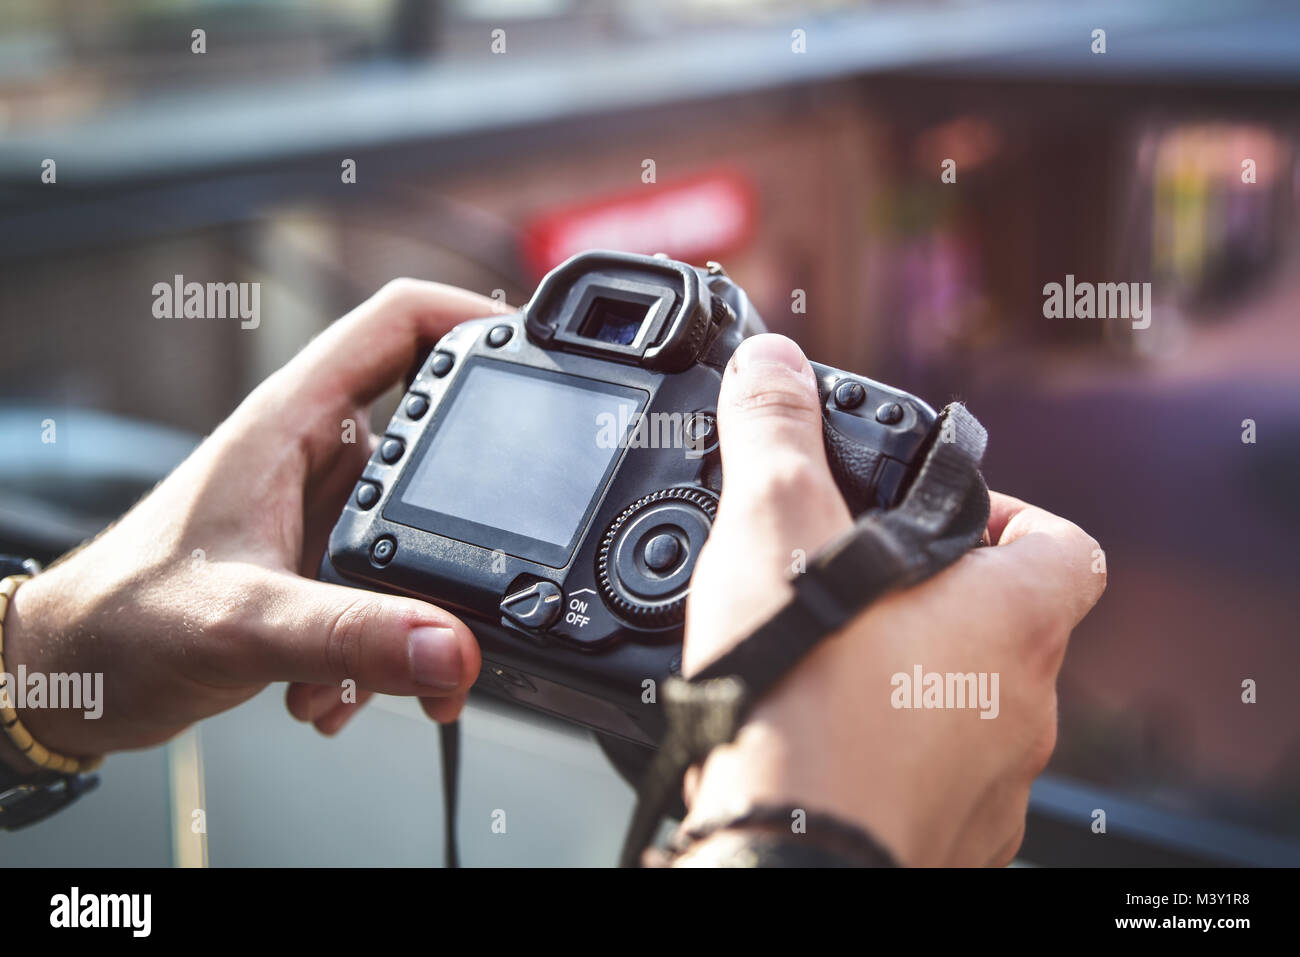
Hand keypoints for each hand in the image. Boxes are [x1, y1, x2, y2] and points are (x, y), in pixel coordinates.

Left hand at [2, 280, 509, 767]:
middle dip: (475, 500)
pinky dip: (391, 641)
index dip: (474, 316)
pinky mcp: (319, 561)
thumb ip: (351, 637)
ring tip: (396, 670)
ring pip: (420, 522)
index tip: (540, 349)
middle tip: (502, 556)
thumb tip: (452, 649)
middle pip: (435, 425)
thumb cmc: (121, 621)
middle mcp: (314, 453)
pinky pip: (393, 583)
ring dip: (423, 603)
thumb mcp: (244, 623)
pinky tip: (347, 691)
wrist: (73, 676)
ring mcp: (320, 507)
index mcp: (294, 421)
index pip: (400, 322)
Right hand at [679, 334, 1104, 865]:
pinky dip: (888, 753)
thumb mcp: (775, 530)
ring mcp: (988, 786)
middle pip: (1005, 631)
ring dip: (910, 679)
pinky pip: (930, 779)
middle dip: (933, 601)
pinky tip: (819, 738)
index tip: (943, 515)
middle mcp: (1020, 710)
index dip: (1011, 516)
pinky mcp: (941, 841)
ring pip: (966, 711)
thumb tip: (771, 364)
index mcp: (1008, 623)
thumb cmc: (799, 704)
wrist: (782, 856)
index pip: (1064, 546)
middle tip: (853, 587)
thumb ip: (776, 434)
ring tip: (823, 662)